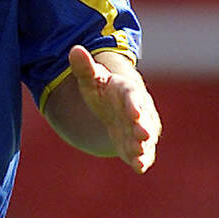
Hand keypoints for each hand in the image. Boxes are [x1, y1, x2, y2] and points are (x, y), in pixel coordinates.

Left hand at [68, 45, 161, 173]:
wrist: (114, 105)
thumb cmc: (103, 90)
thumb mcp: (91, 78)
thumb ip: (84, 67)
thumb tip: (74, 49)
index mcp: (128, 91)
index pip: (132, 97)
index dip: (133, 105)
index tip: (134, 112)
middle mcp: (139, 110)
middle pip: (143, 120)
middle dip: (142, 128)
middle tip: (142, 135)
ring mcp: (140, 128)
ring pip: (144, 138)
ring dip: (143, 146)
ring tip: (139, 156)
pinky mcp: (137, 144)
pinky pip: (143, 152)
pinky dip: (142, 160)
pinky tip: (139, 168)